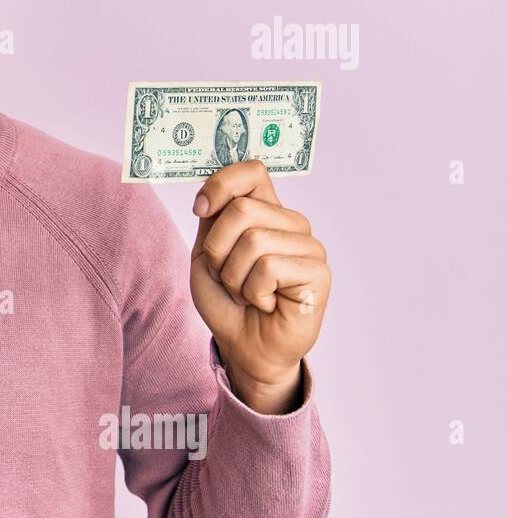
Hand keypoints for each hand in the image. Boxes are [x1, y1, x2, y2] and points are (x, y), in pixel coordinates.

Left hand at [189, 160, 330, 412]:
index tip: (200, 209)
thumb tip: (212, 195)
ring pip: (254, 241)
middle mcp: (291, 223)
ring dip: (234, 276)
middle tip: (226, 275)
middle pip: (242, 209)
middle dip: (218, 250)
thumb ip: (213, 220)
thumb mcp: (207, 255)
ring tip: (247, 292)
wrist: (243, 345)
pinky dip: (253, 292)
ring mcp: (309, 246)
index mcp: (265, 211)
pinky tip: (266, 303)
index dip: (221, 184)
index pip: (252, 171)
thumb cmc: (228, 301)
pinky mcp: (318, 272)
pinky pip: (269, 268)